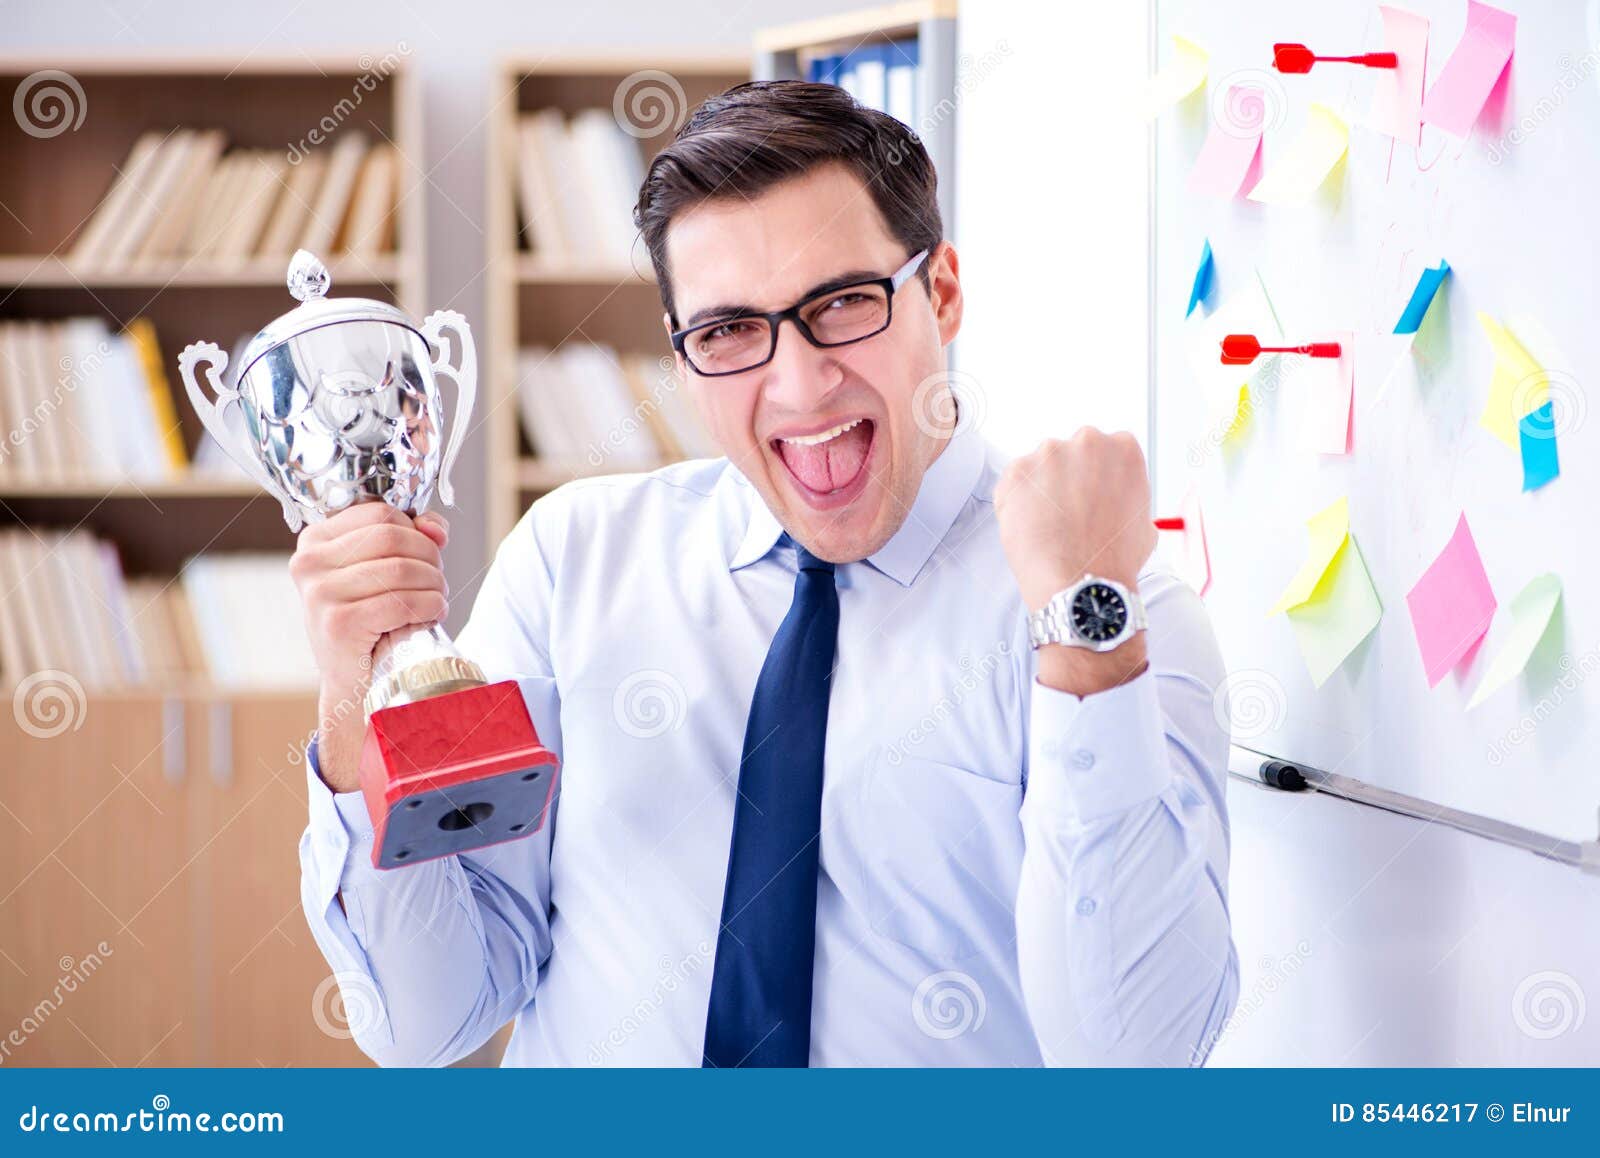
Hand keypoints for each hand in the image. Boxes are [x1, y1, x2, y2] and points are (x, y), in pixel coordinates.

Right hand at [289, 503, 449, 790]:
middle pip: (393, 537)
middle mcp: (309, 563)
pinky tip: (431, 615)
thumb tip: (436, 527)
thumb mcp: (383, 569)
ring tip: (435, 601)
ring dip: (434, 585)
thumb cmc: (371, 621)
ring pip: (402, 569)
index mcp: (315, 540)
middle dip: (429, 558)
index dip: (417, 530)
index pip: (381, 513)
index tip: (429, 552)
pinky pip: (402, 602)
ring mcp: (320, 594)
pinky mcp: (338, 624)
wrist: (353, 682)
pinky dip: (429, 607)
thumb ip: (410, 535)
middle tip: (437, 581)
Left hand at [994, 430, 1154, 695]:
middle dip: (1069, 479)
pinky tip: (1033, 528)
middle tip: (1070, 515)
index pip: (1106, 450)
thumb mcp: (1144, 519)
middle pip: (1072, 454)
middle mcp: (1087, 441)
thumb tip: (1115, 496)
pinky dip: (1018, 502)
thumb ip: (1127, 493)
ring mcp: (1049, 454)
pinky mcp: (1017, 471)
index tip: (1093, 498)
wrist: (1080, 582)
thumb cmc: (1115, 559)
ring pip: (1042, 467)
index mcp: (1122, 448)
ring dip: (1043, 490)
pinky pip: (1015, 483)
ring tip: (1051, 527)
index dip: (1097, 479)